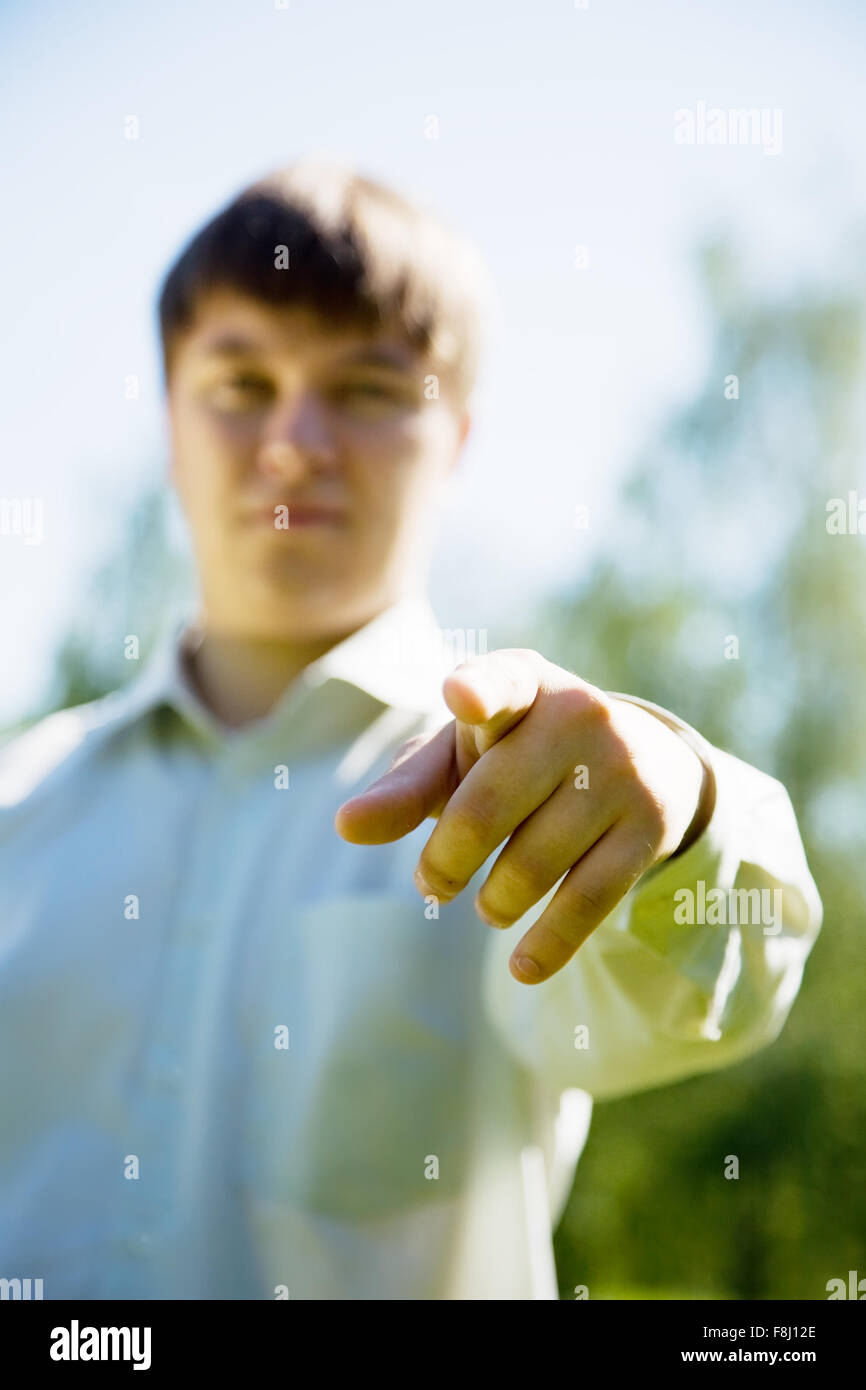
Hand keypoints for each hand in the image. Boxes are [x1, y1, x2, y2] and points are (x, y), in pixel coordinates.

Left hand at [334, 649, 708, 983]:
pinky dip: (548, 945)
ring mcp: (621, 770)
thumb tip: (347, 827)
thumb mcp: (464, 757)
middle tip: (434, 885)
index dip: (478, 690)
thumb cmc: (520, 756)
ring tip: (490, 906)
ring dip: (495, 903)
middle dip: (445, 864)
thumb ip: (405, 788)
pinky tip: (523, 968)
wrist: (644, 759)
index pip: (498, 681)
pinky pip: (588, 901)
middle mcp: (578, 714)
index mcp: (522, 682)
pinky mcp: (650, 826)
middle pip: (485, 808)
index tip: (460, 695)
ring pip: (531, 865)